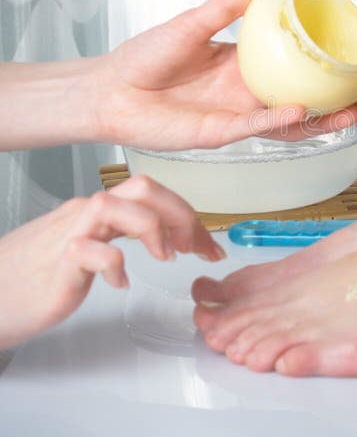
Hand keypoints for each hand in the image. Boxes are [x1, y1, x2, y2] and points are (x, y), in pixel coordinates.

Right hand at [0, 175, 225, 349]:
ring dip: (152, 229)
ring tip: (166, 257)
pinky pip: (90, 252)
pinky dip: (115, 266)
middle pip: (142, 188)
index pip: (151, 193)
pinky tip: (121, 283)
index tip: (206, 244)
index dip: (186, 213)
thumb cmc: (35, 277)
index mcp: (98, 209)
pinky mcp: (57, 263)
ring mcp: (70, 235)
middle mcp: (85, 214)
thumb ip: (120, 233)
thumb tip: (165, 235)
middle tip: (196, 246)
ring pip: (115, 206)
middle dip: (181, 213)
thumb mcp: (89, 247)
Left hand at [96, 0, 356, 149]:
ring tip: (353, 111)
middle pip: (305, 101)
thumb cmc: (146, 56)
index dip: (327, 67)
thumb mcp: (194, 22)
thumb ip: (230, 4)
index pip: (296, 68)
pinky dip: (280, 120)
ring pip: (290, 123)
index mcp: (246, 66)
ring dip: (322, 119)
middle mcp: (249, 93)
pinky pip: (257, 127)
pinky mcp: (221, 134)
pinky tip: (302, 111)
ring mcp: (238, 116)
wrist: (110, 89)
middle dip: (340, 101)